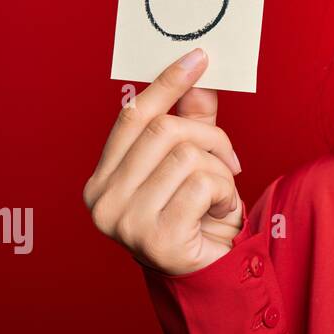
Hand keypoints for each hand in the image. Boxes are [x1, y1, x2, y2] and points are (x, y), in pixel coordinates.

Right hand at [83, 48, 244, 275]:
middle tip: (231, 161)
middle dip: (210, 137)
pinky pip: (202, 184)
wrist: (210, 278)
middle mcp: (102, 200)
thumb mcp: (193, 164)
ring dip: (220, 172)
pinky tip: (218, 214)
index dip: (167, 83)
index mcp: (102, 179)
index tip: (199, 56)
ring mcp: (124, 221)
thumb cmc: (197, 219)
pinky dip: (224, 193)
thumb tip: (199, 78)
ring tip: (220, 197)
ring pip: (187, 155)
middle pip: (165, 129)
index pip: (133, 116)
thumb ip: (192, 122)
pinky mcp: (154, 238)